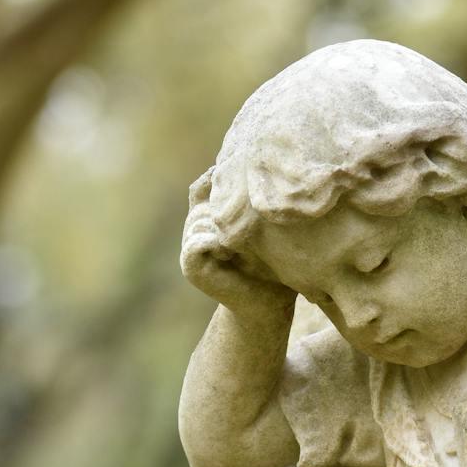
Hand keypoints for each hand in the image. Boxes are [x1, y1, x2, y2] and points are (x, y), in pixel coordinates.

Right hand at [180, 170, 294, 320]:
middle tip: (258, 216)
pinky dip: (217, 243)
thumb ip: (257, 199)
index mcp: (212, 213)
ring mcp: (189, 244)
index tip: (253, 176)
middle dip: (228, 203)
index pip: (207, 181)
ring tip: (248, 239)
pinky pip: (197, 242)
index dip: (224, 176)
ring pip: (201, 219)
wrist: (269, 305)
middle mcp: (196, 225)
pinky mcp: (190, 264)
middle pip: (205, 198)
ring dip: (226, 225)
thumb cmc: (277, 263)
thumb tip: (271, 161)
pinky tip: (235, 249)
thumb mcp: (269, 225)